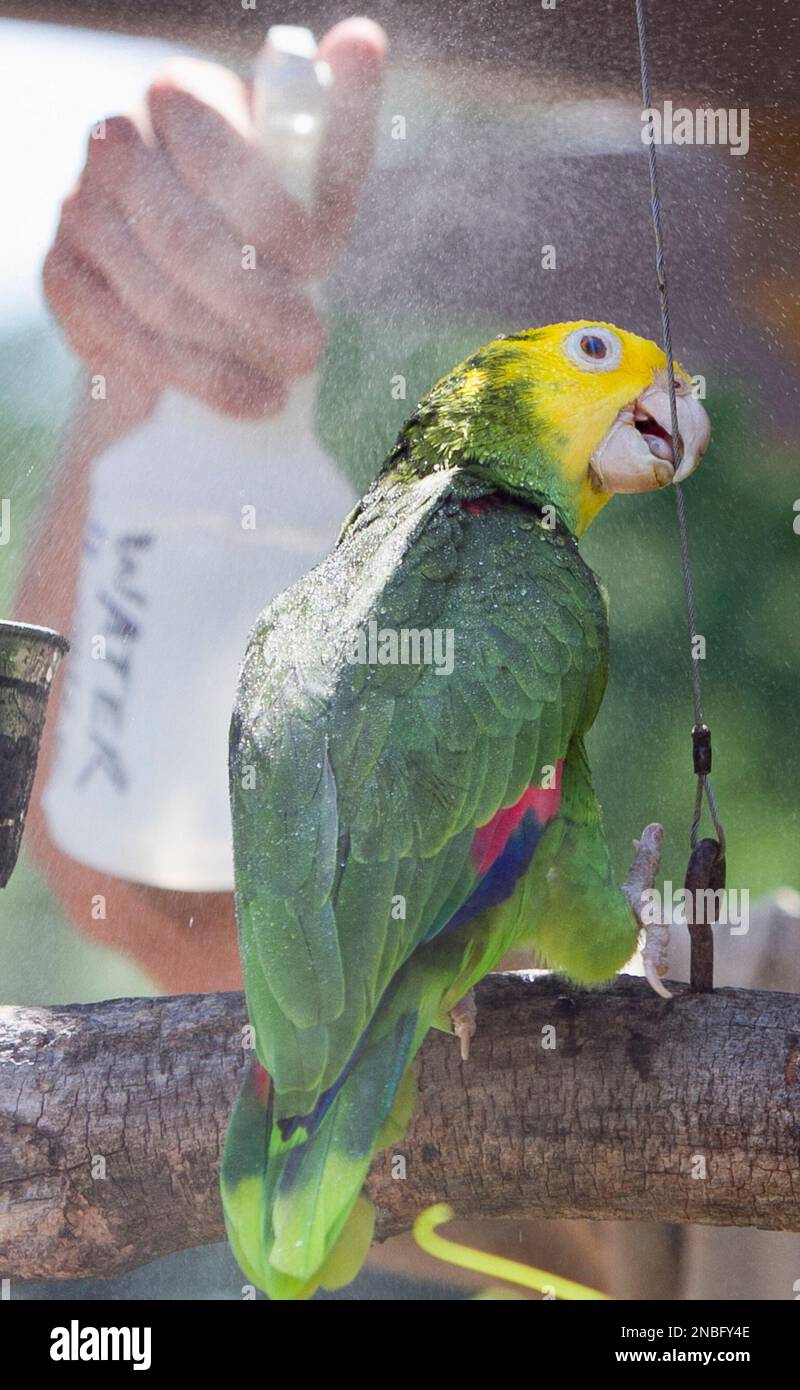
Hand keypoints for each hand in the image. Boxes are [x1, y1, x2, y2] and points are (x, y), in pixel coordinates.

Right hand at [43, 18, 386, 417]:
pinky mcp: (64, 277)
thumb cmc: (271, 225)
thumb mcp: (315, 182)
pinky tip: (246, 397)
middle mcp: (116, 143)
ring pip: (152, 295)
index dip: (268, 212)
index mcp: (179, 96)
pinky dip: (193, 376)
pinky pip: (123, 337)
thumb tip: (362, 40)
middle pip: (181, 234)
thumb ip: (337, 121)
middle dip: (255, 302)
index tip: (319, 262)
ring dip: (226, 349)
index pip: (211, 147)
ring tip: (286, 381)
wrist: (204, 295)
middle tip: (312, 348)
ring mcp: (80, 210)